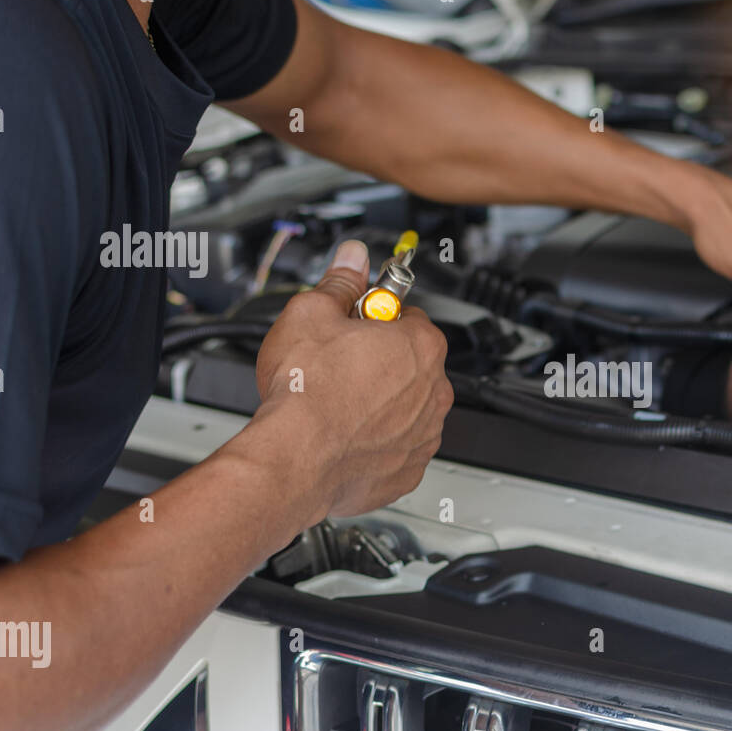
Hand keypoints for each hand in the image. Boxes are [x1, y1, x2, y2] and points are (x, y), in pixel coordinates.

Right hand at [252, 239, 453, 517]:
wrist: (296, 459)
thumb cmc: (306, 392)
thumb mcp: (311, 313)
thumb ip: (340, 283)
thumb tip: (351, 260)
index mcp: (421, 345)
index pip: (409, 315)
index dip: (375, 317)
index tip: (354, 322)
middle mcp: (435, 390)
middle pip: (411, 362)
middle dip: (379, 359)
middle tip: (339, 362)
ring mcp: (425, 433)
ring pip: (406, 406)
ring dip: (381, 402)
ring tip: (338, 402)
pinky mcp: (409, 470)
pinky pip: (397, 447)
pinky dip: (377, 442)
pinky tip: (346, 435)